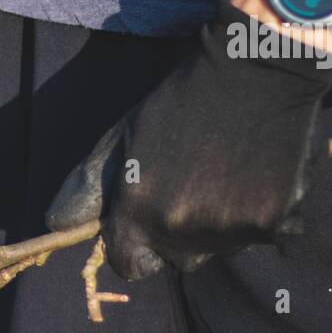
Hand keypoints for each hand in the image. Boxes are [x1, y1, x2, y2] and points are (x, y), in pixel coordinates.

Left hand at [44, 0, 331, 279]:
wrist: (255, 68)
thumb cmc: (179, 101)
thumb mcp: (121, 138)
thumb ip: (87, 187)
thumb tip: (57, 225)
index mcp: (138, 214)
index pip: (130, 264)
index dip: (136, 245)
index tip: (148, 220)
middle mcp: (180, 232)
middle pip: (176, 260)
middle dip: (178, 235)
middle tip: (192, 186)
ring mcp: (229, 231)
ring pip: (217, 249)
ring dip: (218, 226)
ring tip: (224, 174)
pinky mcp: (274, 222)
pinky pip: (261, 235)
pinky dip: (260, 213)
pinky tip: (257, 174)